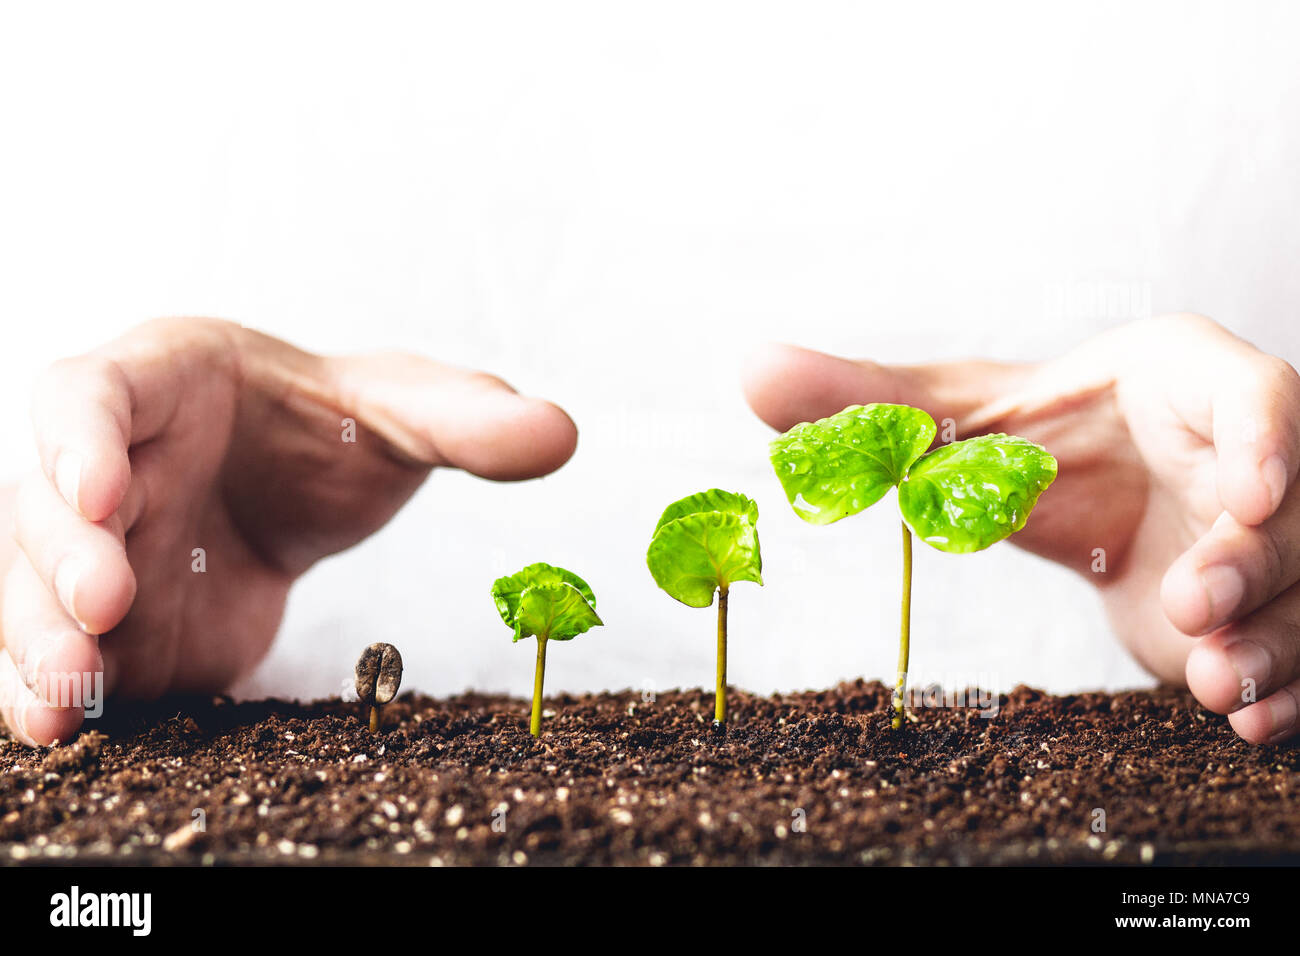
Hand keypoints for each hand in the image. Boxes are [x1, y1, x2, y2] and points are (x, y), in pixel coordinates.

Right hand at [0, 318, 576, 745]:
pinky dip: (59, 690)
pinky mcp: (113, 623)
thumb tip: (561, 433)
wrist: (305, 485)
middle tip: (107, 602)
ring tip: (67, 698)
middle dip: (64, 554)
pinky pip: (64, 651)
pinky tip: (65, 731)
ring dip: (42, 638)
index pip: (91, 394)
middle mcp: (105, 463)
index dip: (82, 439)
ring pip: (35, 587)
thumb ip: (467, 419)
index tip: (106, 491)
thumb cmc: (333, 429)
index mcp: (162, 382)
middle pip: (45, 502)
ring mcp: (95, 547)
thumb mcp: (403, 411)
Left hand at [743, 314, 1299, 743]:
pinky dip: (1284, 686)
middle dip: (1254, 561)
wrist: (1099, 490)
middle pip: (1292, 505)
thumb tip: (750, 368)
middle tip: (1194, 605)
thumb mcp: (956, 416)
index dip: (1270, 442)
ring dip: (1270, 639)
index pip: (1260, 395)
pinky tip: (1247, 721)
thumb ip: (867, 398)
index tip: (1249, 496)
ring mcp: (1269, 538)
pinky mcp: (1266, 607)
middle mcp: (1248, 456)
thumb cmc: (1035, 435)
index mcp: (1186, 383)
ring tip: (1218, 685)